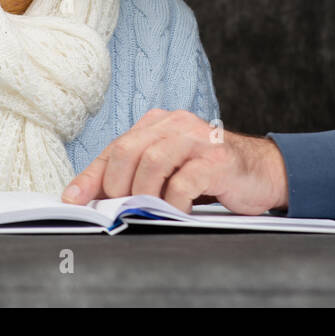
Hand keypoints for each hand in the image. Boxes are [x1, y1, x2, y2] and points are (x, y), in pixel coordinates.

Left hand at [60, 109, 288, 214]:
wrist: (261, 172)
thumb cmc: (209, 173)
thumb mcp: (168, 171)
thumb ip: (137, 176)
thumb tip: (93, 198)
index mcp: (158, 123)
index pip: (115, 147)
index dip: (91, 176)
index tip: (73, 199)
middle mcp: (175, 124)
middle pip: (128, 149)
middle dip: (115, 185)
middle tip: (117, 208)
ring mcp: (197, 139)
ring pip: (152, 161)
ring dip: (142, 193)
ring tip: (144, 210)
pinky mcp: (216, 160)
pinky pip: (183, 182)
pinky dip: (172, 202)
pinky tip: (173, 212)